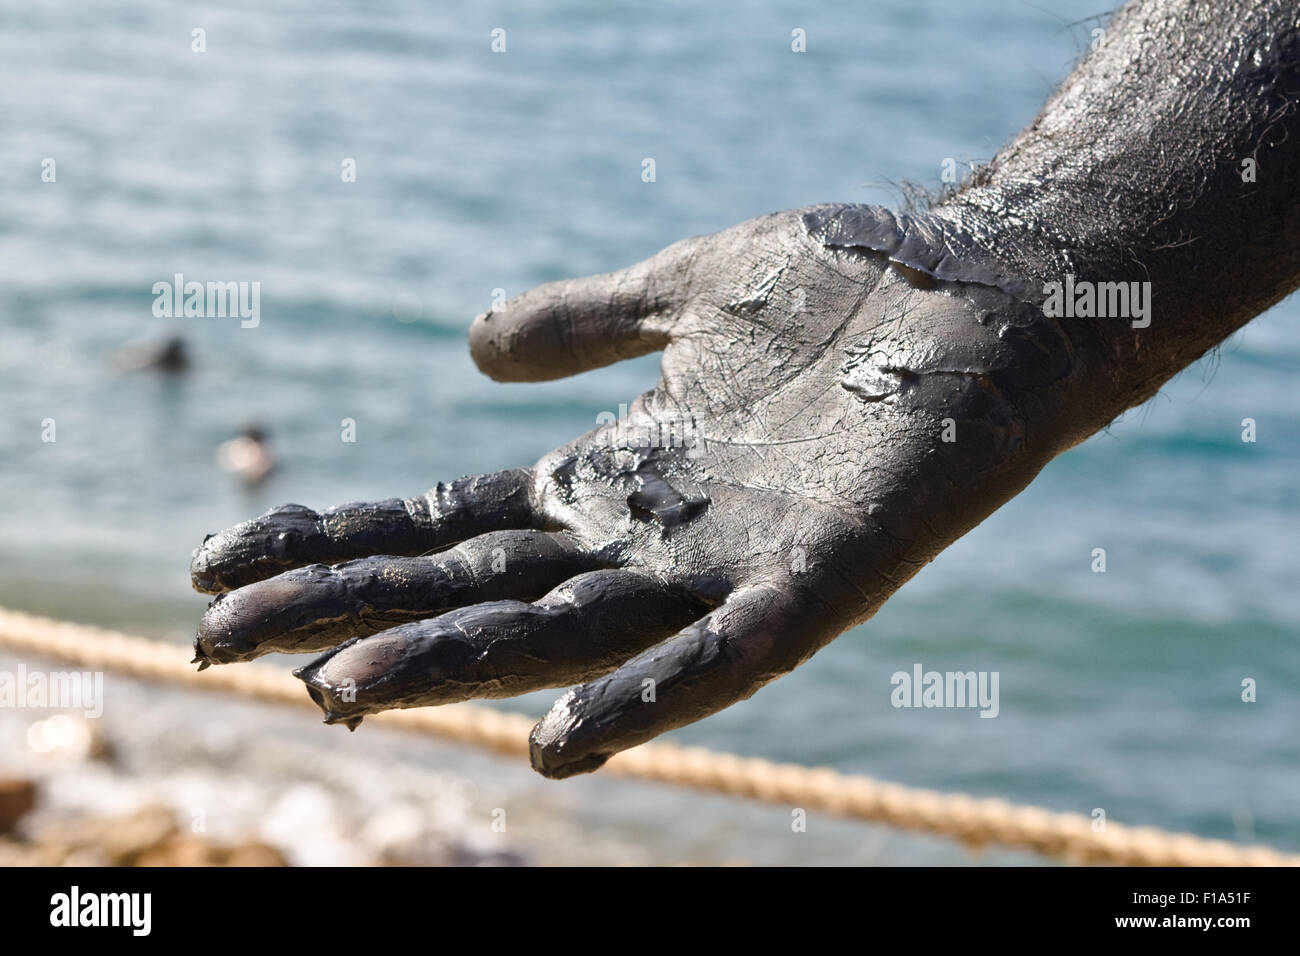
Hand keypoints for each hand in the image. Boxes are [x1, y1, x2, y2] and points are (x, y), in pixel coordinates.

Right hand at [190, 204, 1089, 777]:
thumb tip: (473, 349)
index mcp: (614, 479)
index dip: (335, 547)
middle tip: (216, 643)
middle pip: (476, 588)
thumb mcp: (682, 293)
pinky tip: (561, 748)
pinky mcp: (822, 583)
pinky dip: (644, 706)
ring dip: (457, 668)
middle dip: (347, 613)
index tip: (220, 565)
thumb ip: (582, 320)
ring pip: (569, 638)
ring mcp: (732, 567)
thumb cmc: (847, 292)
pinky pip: (724, 663)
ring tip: (339, 689)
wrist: (991, 287)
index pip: (445, 525)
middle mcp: (653, 539)